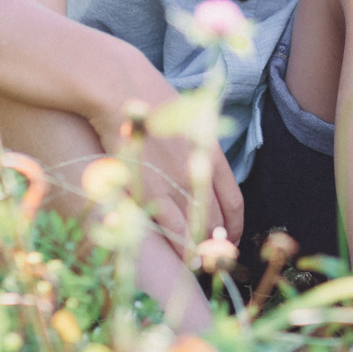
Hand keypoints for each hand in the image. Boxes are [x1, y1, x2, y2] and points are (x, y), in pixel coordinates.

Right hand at [86, 57, 244, 256]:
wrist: (117, 86)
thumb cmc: (145, 97)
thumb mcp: (183, 115)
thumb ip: (192, 141)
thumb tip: (194, 157)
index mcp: (211, 150)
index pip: (233, 199)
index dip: (234, 225)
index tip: (231, 237)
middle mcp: (199, 167)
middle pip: (217, 217)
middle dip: (219, 242)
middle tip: (215, 258)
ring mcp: (176, 179)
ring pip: (198, 225)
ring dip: (201, 248)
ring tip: (201, 265)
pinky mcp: (150, 187)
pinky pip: (173, 227)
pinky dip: (182, 246)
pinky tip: (184, 259)